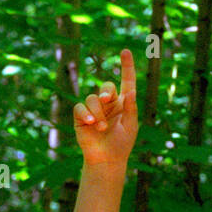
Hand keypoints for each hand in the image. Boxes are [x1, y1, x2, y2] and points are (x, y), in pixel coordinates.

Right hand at [74, 49, 137, 167]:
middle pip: (106, 87)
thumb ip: (131, 108)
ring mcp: (94, 110)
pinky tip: (91, 123)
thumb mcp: (131, 126)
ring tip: (101, 127)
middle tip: (107, 100)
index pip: (126, 81)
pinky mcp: (81, 117)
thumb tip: (131, 91)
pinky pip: (80, 107)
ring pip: (92, 99)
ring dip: (98, 112)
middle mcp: (108, 103)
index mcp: (123, 103)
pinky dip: (85, 114)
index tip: (125, 51)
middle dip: (106, 92)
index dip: (126, 66)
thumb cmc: (122, 144)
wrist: (106, 160)